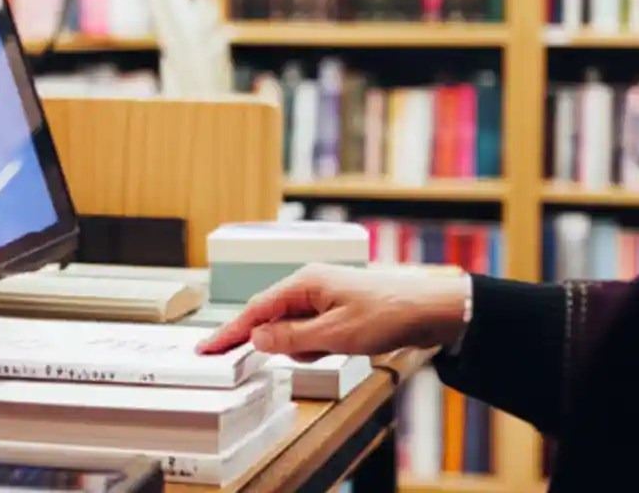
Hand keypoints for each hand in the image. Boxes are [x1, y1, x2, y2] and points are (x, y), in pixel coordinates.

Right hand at [196, 263, 469, 358]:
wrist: (432, 309)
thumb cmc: (389, 313)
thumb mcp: (336, 334)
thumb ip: (291, 337)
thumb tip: (257, 338)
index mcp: (303, 283)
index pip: (255, 310)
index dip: (229, 332)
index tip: (206, 348)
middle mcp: (308, 285)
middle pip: (270, 318)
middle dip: (274, 341)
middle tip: (273, 355)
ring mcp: (322, 296)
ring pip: (292, 328)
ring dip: (303, 346)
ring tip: (335, 346)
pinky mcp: (334, 308)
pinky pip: (310, 330)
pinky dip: (318, 343)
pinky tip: (340, 345)